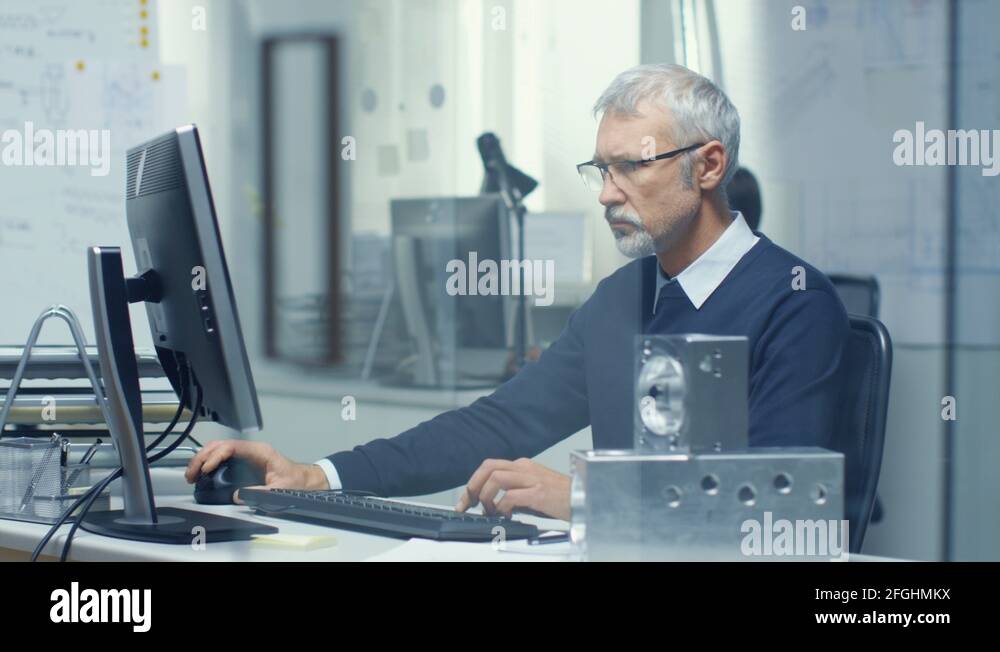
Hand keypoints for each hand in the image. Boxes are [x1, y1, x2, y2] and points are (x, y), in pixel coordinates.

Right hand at [184, 440, 328, 501]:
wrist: (304, 481)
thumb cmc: (294, 482)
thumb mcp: (279, 490)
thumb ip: (260, 493)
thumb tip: (237, 496)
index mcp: (260, 452)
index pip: (232, 447)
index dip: (216, 456)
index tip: (206, 469)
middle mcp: (251, 450)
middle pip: (220, 445)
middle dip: (202, 457)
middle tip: (191, 474)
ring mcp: (246, 454)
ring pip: (218, 449)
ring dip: (202, 459)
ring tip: (192, 474)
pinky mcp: (243, 461)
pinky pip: (222, 457)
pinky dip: (208, 463)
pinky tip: (201, 473)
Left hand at [455, 458, 570, 520]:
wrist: (584, 497)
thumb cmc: (561, 496)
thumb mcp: (532, 489)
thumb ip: (514, 492)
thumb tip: (494, 504)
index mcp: (522, 466)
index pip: (489, 466)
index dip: (472, 483)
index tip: (465, 500)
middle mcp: (524, 468)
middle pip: (488, 467)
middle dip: (473, 486)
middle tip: (469, 504)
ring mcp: (531, 478)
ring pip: (496, 478)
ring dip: (486, 496)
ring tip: (491, 511)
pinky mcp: (538, 492)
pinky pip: (510, 496)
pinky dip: (503, 507)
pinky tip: (507, 516)